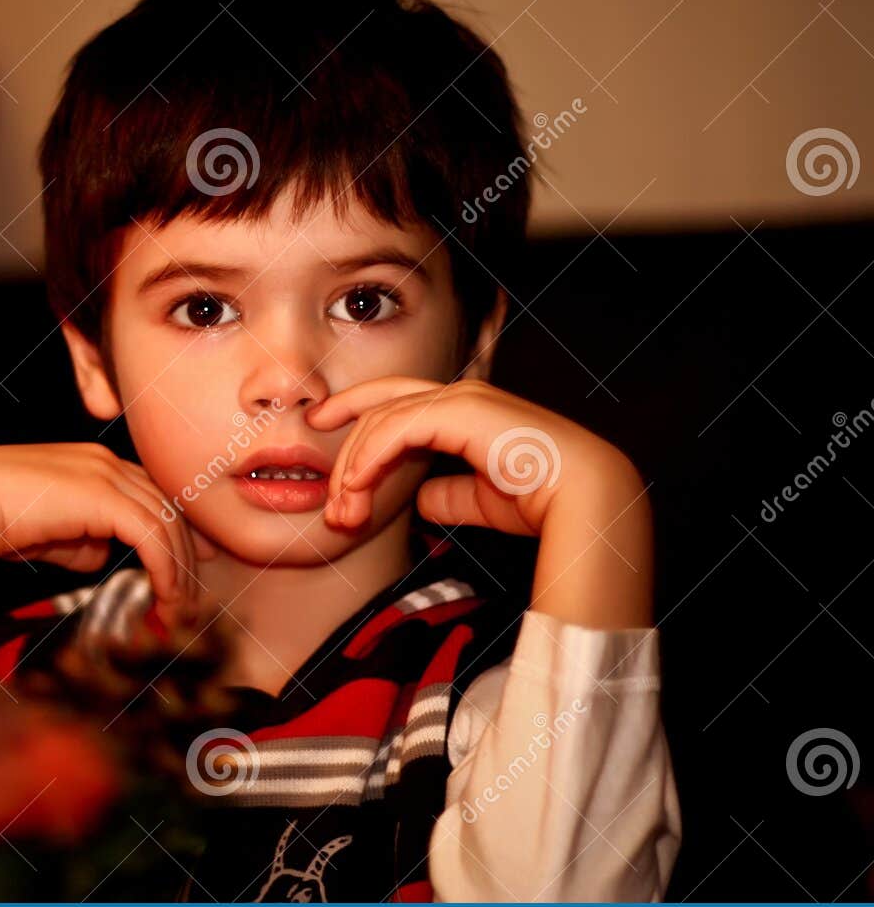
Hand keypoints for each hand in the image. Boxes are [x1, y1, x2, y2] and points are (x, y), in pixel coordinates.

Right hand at [0, 443, 200, 632]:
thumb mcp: (47, 533)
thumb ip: (77, 540)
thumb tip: (100, 554)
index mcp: (93, 464)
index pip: (153, 495)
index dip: (178, 532)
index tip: (190, 566)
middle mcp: (105, 462)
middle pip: (168, 506)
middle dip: (188, 554)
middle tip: (195, 597)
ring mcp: (104, 473)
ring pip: (166, 521)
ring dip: (179, 570)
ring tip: (180, 611)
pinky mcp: (101, 494)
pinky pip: (151, 534)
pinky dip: (165, 569)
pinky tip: (165, 599)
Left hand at [305, 378, 653, 627]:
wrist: (582, 498)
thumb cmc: (541, 499)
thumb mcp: (479, 499)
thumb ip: (447, 493)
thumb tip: (421, 499)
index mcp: (464, 410)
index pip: (394, 405)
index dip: (355, 420)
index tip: (326, 449)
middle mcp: (459, 396)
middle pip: (378, 407)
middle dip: (346, 452)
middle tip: (332, 502)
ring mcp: (459, 398)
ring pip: (380, 420)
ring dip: (354, 468)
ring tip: (344, 510)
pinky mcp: (458, 410)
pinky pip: (394, 429)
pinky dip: (369, 458)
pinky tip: (357, 487)